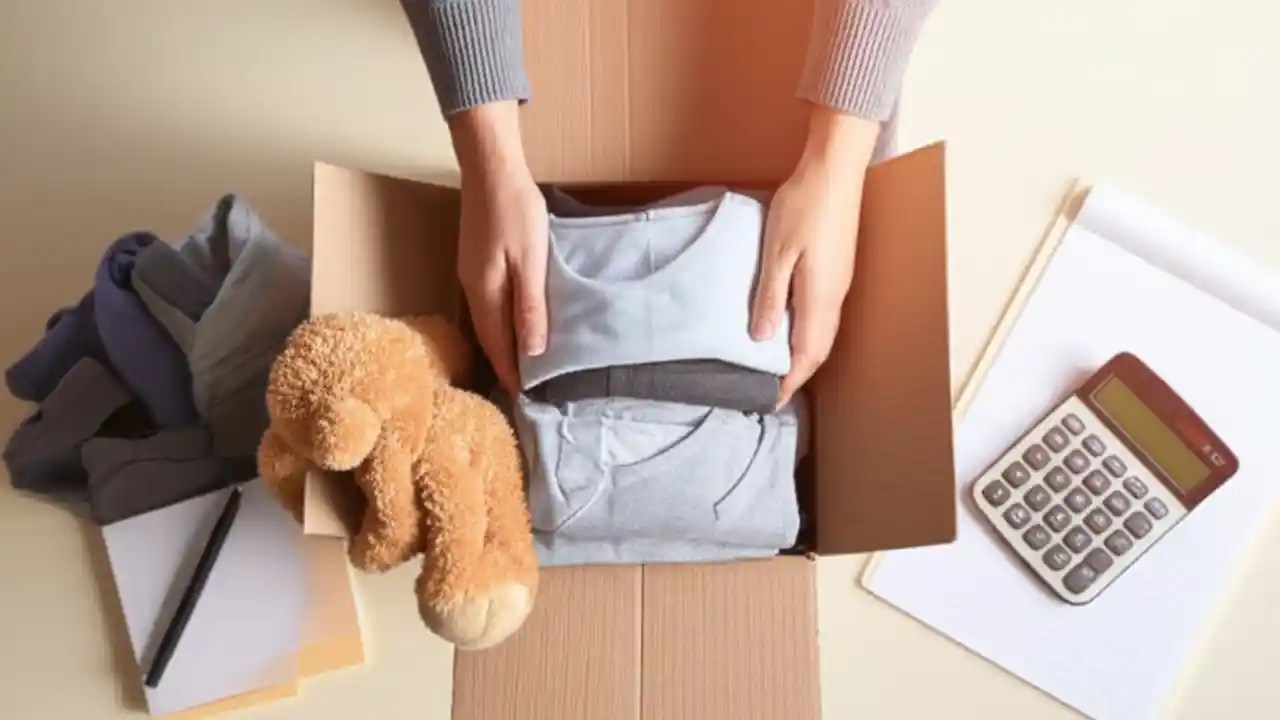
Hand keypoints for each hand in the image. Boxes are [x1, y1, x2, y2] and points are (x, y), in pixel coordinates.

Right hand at [449, 102, 548, 393]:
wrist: (489, 167)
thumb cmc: (515, 210)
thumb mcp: (531, 260)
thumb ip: (530, 305)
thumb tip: (533, 351)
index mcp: (485, 292)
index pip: (497, 344)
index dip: (510, 372)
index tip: (524, 398)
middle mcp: (471, 287)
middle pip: (488, 336)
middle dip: (505, 363)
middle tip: (526, 388)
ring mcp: (470, 273)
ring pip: (487, 319)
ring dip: (502, 343)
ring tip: (522, 363)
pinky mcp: (475, 260)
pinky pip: (487, 302)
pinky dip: (500, 321)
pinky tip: (512, 322)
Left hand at [750, 107, 878, 406]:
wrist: (836, 170)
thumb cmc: (804, 207)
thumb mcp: (776, 253)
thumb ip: (770, 298)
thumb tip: (763, 339)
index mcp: (820, 298)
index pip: (806, 355)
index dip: (790, 381)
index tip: (770, 401)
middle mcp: (836, 297)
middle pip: (818, 349)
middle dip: (797, 373)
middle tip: (772, 388)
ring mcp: (840, 282)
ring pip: (823, 332)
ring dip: (803, 353)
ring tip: (777, 364)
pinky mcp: (838, 269)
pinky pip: (824, 314)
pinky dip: (808, 331)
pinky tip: (790, 325)